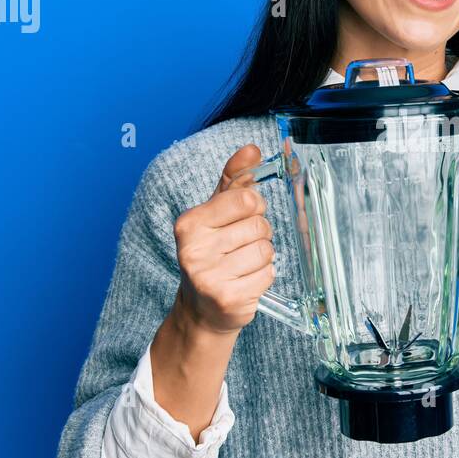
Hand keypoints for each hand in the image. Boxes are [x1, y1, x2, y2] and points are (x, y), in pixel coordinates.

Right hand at [171, 143, 276, 337]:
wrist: (201, 308)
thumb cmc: (212, 253)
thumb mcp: (217, 212)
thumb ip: (234, 179)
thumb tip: (252, 149)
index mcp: (190, 222)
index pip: (247, 199)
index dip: (253, 208)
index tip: (240, 220)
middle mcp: (194, 249)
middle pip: (260, 226)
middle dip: (259, 235)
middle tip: (240, 248)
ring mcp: (209, 276)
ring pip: (266, 250)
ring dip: (262, 258)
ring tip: (241, 266)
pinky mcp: (228, 299)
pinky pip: (268, 275)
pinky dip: (263, 278)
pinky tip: (244, 282)